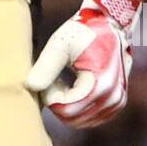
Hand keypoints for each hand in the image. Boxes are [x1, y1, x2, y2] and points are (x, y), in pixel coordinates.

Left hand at [25, 0, 141, 127]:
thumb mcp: (61, 44)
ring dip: (67, 105)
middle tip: (54, 79)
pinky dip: (78, 106)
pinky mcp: (116, 103)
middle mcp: (112, 98)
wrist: (110, 24)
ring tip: (63, 81)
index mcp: (100, 85)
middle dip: (58, 102)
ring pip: (80, 120)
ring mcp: (116, 102)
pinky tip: (73, 86)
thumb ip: (46, 66)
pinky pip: (90, 117)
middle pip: (72, 119)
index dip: (50, 97)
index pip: (66, 110)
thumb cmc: (83, 31)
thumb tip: (30, 86)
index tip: (48, 78)